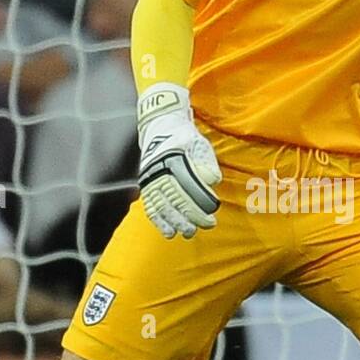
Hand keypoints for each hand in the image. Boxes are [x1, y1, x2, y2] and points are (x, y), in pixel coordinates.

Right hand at [136, 84, 220, 239]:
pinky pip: (150, 207)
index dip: (200, 202)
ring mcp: (151, 179)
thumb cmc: (185, 138)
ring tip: (188, 233)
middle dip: (191, 216)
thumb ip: (207, 163)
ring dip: (175, 222)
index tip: (213, 212)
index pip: (188, 186)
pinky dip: (159, 222)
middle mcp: (159, 170)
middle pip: (175, 199)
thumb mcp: (200, 145)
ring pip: (162, 206)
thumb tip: (213, 182)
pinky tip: (168, 232)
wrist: (160, 127)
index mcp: (174, 159)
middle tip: (207, 225)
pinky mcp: (146, 186)